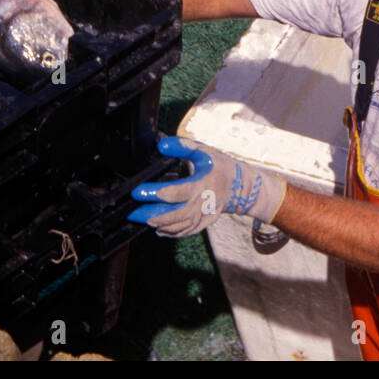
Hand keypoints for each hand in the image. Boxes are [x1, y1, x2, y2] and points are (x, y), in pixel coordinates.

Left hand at [128, 137, 286, 237]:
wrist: (243, 184)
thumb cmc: (220, 165)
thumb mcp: (203, 151)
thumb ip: (182, 147)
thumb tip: (161, 146)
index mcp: (202, 183)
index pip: (175, 192)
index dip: (155, 193)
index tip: (138, 192)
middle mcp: (205, 202)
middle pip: (177, 214)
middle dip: (154, 215)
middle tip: (135, 214)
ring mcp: (207, 214)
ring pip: (183, 225)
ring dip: (162, 225)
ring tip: (145, 221)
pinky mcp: (208, 222)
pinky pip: (190, 230)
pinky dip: (174, 233)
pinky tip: (160, 230)